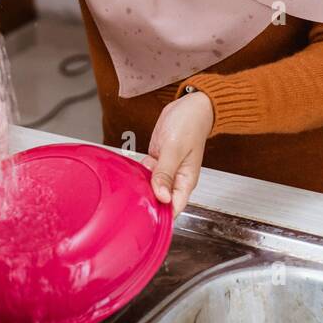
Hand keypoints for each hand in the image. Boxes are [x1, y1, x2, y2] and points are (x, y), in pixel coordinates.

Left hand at [144, 90, 213, 216]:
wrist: (190, 105)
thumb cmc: (190, 124)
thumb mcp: (175, 149)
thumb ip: (166, 173)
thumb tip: (162, 197)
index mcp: (185, 181)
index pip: (173, 208)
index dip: (160, 215)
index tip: (144, 216)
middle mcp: (176, 178)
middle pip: (159, 200)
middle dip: (146, 200)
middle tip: (133, 197)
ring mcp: (166, 170)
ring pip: (150, 186)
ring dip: (141, 184)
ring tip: (132, 180)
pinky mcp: (158, 160)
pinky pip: (146, 172)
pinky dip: (139, 171)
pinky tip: (134, 168)